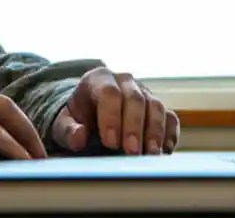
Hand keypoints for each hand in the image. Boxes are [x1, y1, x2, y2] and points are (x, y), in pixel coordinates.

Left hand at [51, 68, 179, 155]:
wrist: (92, 114)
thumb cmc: (77, 119)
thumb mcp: (64, 124)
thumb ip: (68, 130)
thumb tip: (79, 137)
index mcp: (98, 79)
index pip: (108, 93)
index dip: (111, 117)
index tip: (110, 142)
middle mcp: (124, 81)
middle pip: (135, 99)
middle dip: (134, 127)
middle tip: (131, 152)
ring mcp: (144, 93)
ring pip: (156, 106)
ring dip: (154, 132)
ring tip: (150, 155)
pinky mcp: (158, 108)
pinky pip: (170, 117)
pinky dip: (169, 134)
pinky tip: (164, 150)